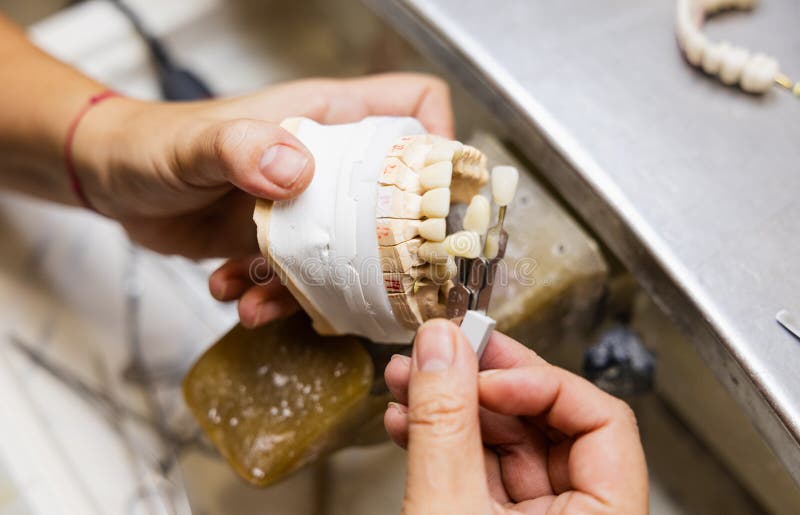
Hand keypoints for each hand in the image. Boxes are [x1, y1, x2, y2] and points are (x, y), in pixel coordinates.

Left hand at [75, 73, 452, 326]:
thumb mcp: (195, 144)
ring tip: (266, 295)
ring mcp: (306, 205)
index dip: (442, 141)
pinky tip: (236, 294)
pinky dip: (274, 298)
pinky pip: (303, 279)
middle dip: (395, 244)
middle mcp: (327, 162)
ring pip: (351, 250)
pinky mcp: (282, 242)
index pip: (415, 107)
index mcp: (326, 119)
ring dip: (318, 287)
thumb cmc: (153, 142)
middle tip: (381, 279)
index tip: (440, 194)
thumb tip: (296, 171)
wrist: (114, 181)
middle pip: (398, 196)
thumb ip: (242, 147)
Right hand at [383, 320, 648, 514]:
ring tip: (408, 381)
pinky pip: (480, 471)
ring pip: (507, 445)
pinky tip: (409, 422)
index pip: (603, 420)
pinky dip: (444, 444)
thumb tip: (442, 346)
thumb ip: (444, 425)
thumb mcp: (447, 509)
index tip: (483, 371)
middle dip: (481, 385)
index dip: (540, 384)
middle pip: (548, 425)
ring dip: (451, 408)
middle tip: (442, 355)